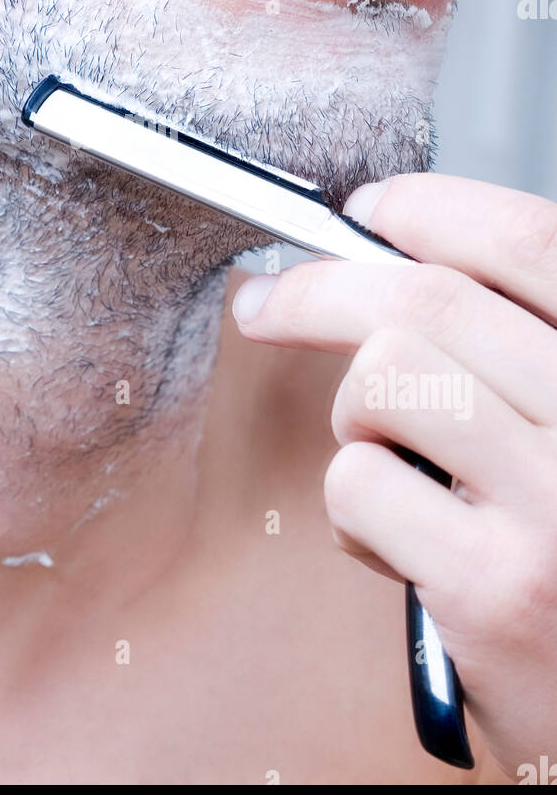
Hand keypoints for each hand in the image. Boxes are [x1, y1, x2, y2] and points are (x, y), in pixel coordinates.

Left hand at [232, 173, 556, 779]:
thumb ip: (514, 355)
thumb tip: (391, 261)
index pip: (529, 243)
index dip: (434, 208)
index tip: (369, 211)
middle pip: (430, 300)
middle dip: (319, 288)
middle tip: (267, 301)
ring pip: (385, 377)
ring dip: (354, 416)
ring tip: (384, 461)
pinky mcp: (499, 586)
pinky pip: (358, 484)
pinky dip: (351, 509)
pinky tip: (398, 545)